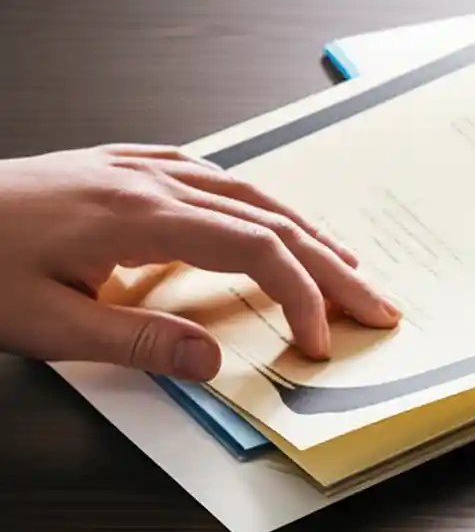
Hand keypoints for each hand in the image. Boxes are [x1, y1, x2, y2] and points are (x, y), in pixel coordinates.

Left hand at [0, 144, 399, 380]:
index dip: (301, 295)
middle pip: (269, 216)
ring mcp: (137, 168)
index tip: (319, 340)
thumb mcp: (42, 323)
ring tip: (344, 261)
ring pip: (248, 190)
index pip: (254, 249)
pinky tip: (265, 213)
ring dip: (305, 228)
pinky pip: (210, 174)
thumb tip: (215, 363)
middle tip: (375, 301)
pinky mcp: (120, 168)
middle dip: (330, 264)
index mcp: (137, 215)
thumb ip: (136, 341)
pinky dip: (256, 201)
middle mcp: (149, 181)